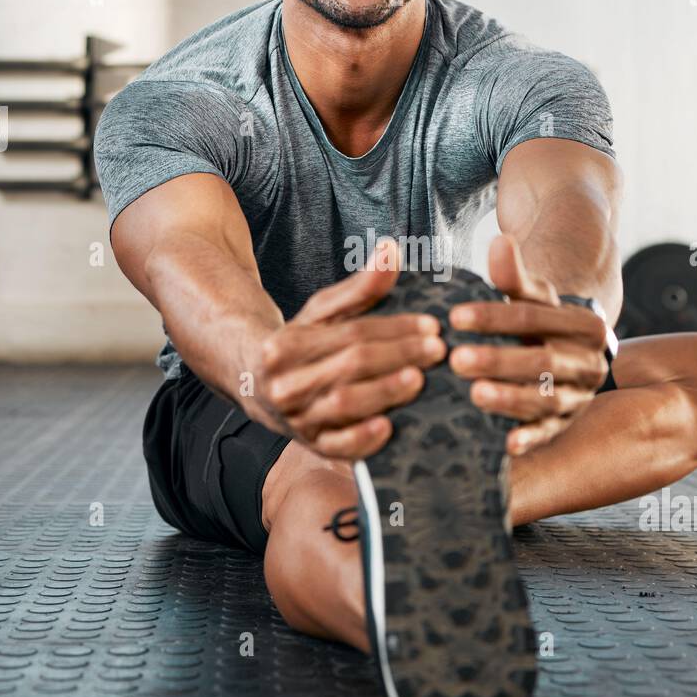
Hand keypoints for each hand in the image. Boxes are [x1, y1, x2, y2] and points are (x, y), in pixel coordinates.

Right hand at [238, 238, 446, 458]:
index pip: (352, 333)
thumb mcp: (323, 314)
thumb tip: (391, 249)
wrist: (258, 388)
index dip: (395, 328)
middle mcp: (286, 383)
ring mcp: (296, 418)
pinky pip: (336, 447)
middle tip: (438, 350)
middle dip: (398, 356)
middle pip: (351, 365)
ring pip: (344, 404)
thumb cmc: (301, 346)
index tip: (432, 324)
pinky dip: (362, 439)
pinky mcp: (309, 445)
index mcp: (287, 346)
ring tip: (420, 380)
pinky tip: (389, 428)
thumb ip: (360, 287)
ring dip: (385, 392)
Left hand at [448, 234, 608, 455]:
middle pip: (541, 360)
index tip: (454, 316)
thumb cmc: (537, 322)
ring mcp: (579, 397)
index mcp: (583, 324)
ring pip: (547, 399)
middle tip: (456, 359)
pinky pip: (550, 434)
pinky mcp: (565, 425)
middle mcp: (587, 362)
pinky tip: (506, 445)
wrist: (565, 355)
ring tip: (474, 394)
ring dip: (511, 398)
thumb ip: (514, 274)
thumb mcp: (531, 297)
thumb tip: (499, 240)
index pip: (534, 317)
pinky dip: (530, 440)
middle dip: (499, 359)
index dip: (494, 317)